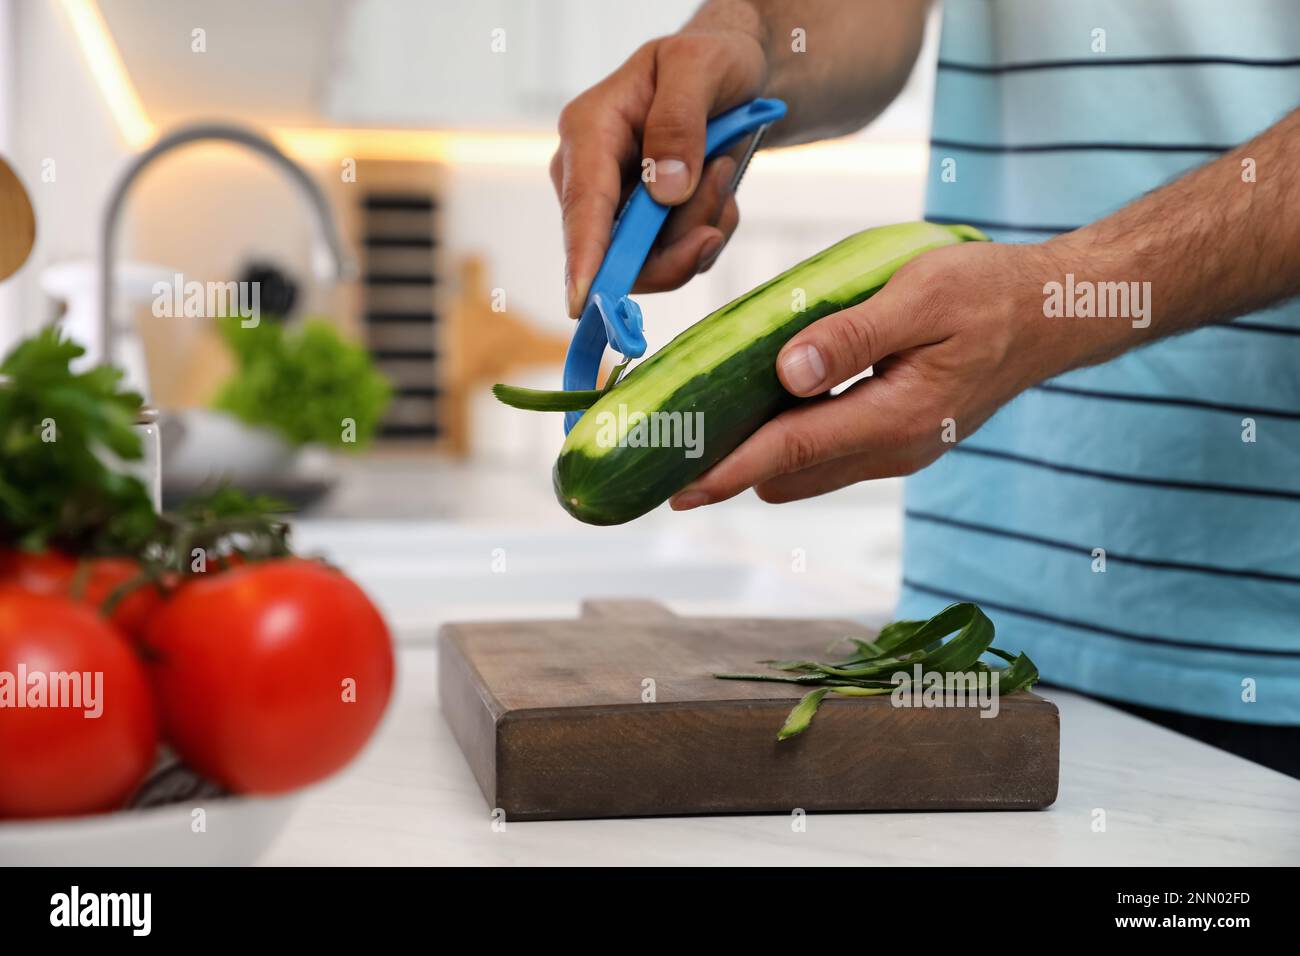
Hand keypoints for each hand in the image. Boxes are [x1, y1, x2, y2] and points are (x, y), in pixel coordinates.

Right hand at [550, 27, 767, 316]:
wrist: (732, 75)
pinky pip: (678, 258)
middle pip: (618, 251)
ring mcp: (617, 208)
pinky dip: (709, 232)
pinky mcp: (645, 228)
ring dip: (701, 228)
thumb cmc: (710, 60)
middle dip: (678, 239)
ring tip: (723, 169)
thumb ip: (678, 123)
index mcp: (589, 131)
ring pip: (654, 261)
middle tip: (721, 186)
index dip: (584, 258)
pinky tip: (719, 189)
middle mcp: (591, 176)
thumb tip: (663, 192)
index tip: (584, 302)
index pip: (582, 206)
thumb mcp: (699, 67)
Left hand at [670, 240, 1102, 507]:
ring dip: (759, 454)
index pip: (791, 450)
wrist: (1050, 315)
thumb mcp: (923, 296)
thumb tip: (786, 370)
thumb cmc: (990, 294)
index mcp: (896, 416)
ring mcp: (896, 450)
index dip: (728, 468)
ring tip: (706, 424)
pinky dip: (790, 440)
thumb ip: (854, 334)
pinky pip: (828, 453)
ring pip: (806, 470)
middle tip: (675, 440)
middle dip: (731, 465)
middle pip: (788, 473)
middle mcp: (892, 448)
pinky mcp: (896, 439)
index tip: (677, 486)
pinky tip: (765, 406)